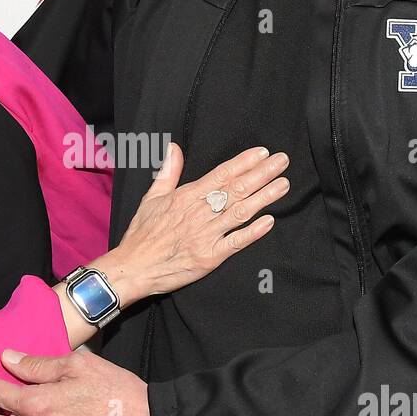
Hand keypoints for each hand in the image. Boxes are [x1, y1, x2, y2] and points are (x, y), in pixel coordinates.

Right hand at [110, 143, 288, 299]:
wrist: (133, 267)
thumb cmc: (142, 234)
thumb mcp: (152, 198)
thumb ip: (168, 172)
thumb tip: (174, 148)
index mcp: (187, 196)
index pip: (221, 175)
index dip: (244, 162)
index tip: (262, 153)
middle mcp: (199, 213)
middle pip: (236, 189)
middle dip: (261, 174)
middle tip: (282, 161)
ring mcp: (206, 235)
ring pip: (240, 212)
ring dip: (264, 197)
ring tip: (283, 185)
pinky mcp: (209, 257)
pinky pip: (235, 242)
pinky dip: (252, 232)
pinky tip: (269, 221)